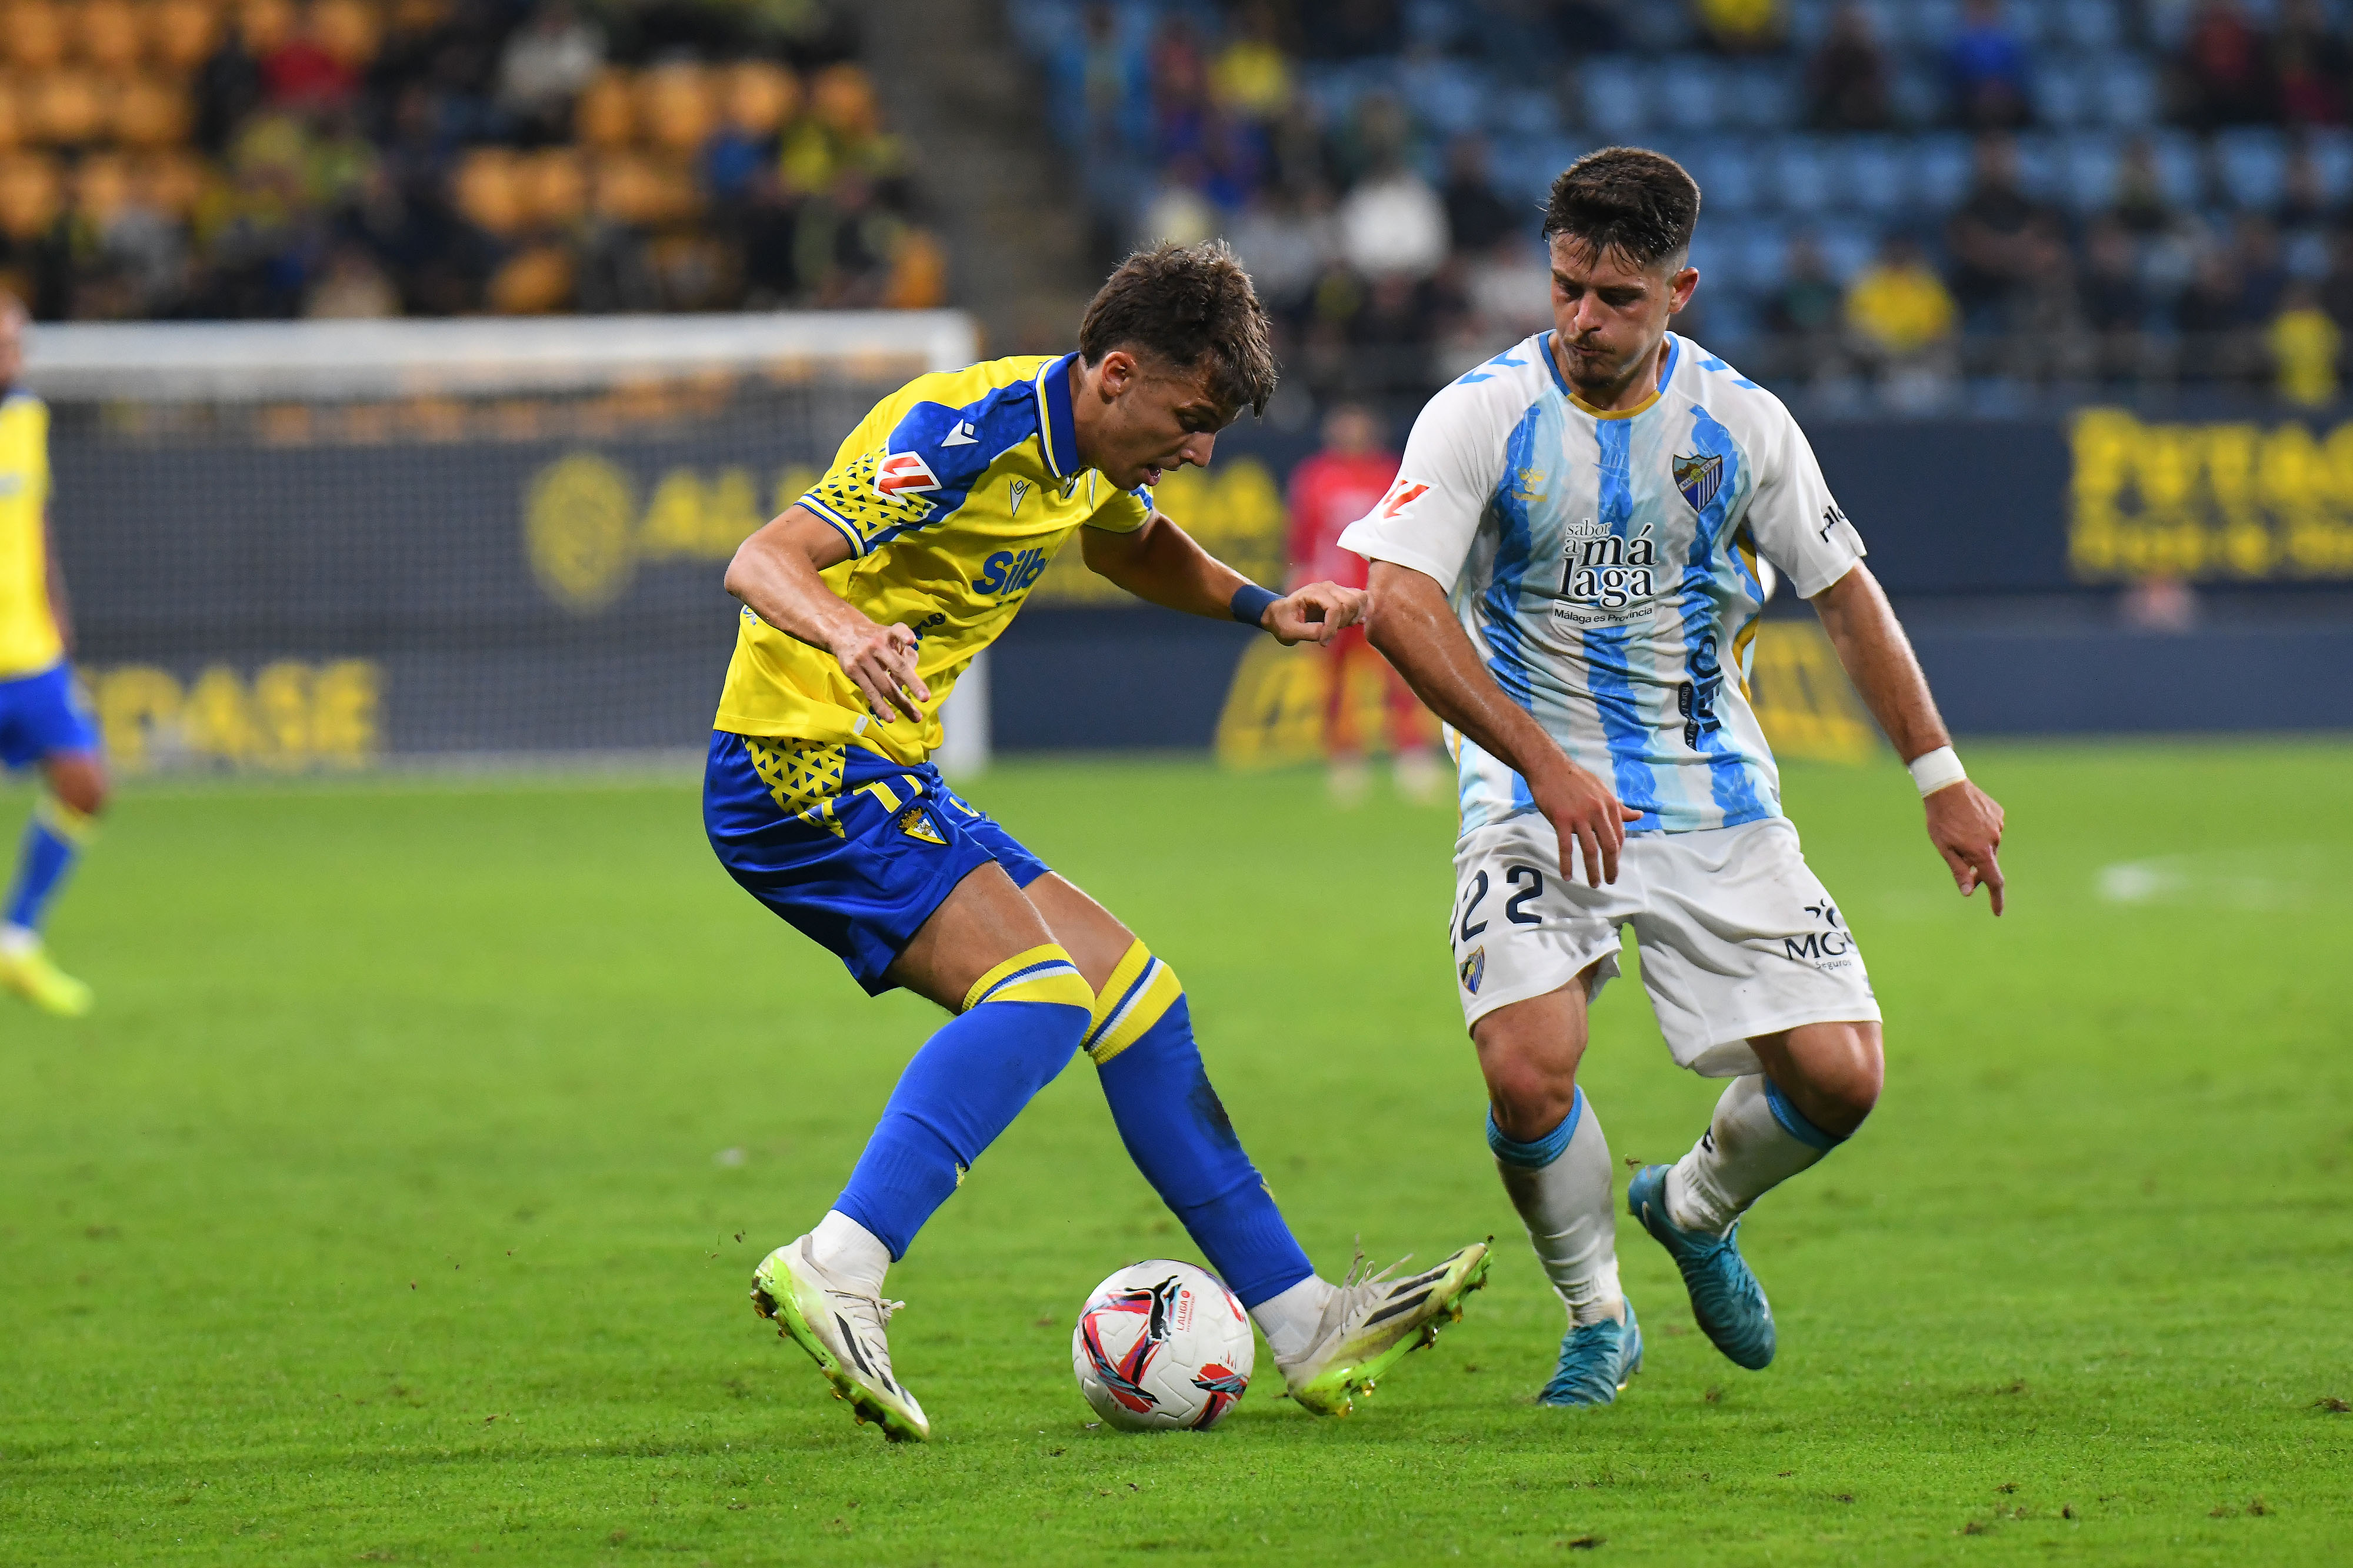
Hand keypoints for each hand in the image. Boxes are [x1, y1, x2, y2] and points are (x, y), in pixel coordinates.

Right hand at [831, 618, 929, 722]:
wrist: (844, 631)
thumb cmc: (876, 639)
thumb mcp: (890, 638)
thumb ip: (904, 656)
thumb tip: (905, 683)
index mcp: (889, 634)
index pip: (898, 631)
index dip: (904, 635)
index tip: (911, 641)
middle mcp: (877, 645)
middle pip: (897, 665)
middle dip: (913, 683)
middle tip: (925, 698)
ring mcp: (864, 658)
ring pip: (884, 684)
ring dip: (900, 701)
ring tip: (915, 716)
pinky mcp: (853, 670)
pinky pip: (870, 691)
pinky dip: (880, 705)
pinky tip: (889, 717)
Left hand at [1263, 581, 1365, 645]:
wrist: (1282, 614)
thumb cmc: (1283, 622)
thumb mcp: (1288, 632)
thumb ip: (1307, 632)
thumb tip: (1326, 632)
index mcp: (1313, 592)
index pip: (1334, 608)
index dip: (1332, 628)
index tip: (1322, 642)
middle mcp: (1328, 587)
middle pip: (1351, 603)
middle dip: (1342, 623)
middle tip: (1329, 632)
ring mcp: (1337, 589)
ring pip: (1361, 599)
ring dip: (1354, 617)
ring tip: (1339, 626)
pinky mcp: (1344, 595)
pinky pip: (1364, 598)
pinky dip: (1364, 610)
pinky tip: (1357, 622)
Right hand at [1533, 764, 1642, 888]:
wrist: (1548, 766)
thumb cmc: (1574, 779)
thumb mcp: (1601, 790)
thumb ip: (1618, 807)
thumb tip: (1639, 816)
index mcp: (1609, 805)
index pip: (1619, 835)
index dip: (1617, 853)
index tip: (1613, 863)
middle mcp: (1598, 811)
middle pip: (1609, 846)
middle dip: (1611, 867)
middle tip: (1610, 880)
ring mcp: (1579, 816)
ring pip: (1590, 850)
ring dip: (1593, 871)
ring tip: (1594, 884)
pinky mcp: (1561, 820)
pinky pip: (1566, 847)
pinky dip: (1567, 864)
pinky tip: (1567, 876)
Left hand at [1925, 780, 2004, 915]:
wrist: (1946, 787)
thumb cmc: (1940, 820)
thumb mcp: (1944, 848)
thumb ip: (1959, 870)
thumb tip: (1968, 893)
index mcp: (1981, 851)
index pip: (1994, 881)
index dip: (1996, 898)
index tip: (1997, 912)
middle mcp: (1994, 839)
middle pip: (1990, 863)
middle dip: (1979, 872)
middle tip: (1968, 877)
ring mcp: (1998, 825)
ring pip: (1990, 846)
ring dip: (1979, 849)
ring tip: (1959, 837)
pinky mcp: (1998, 813)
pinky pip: (1991, 830)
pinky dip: (1982, 833)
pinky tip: (1967, 824)